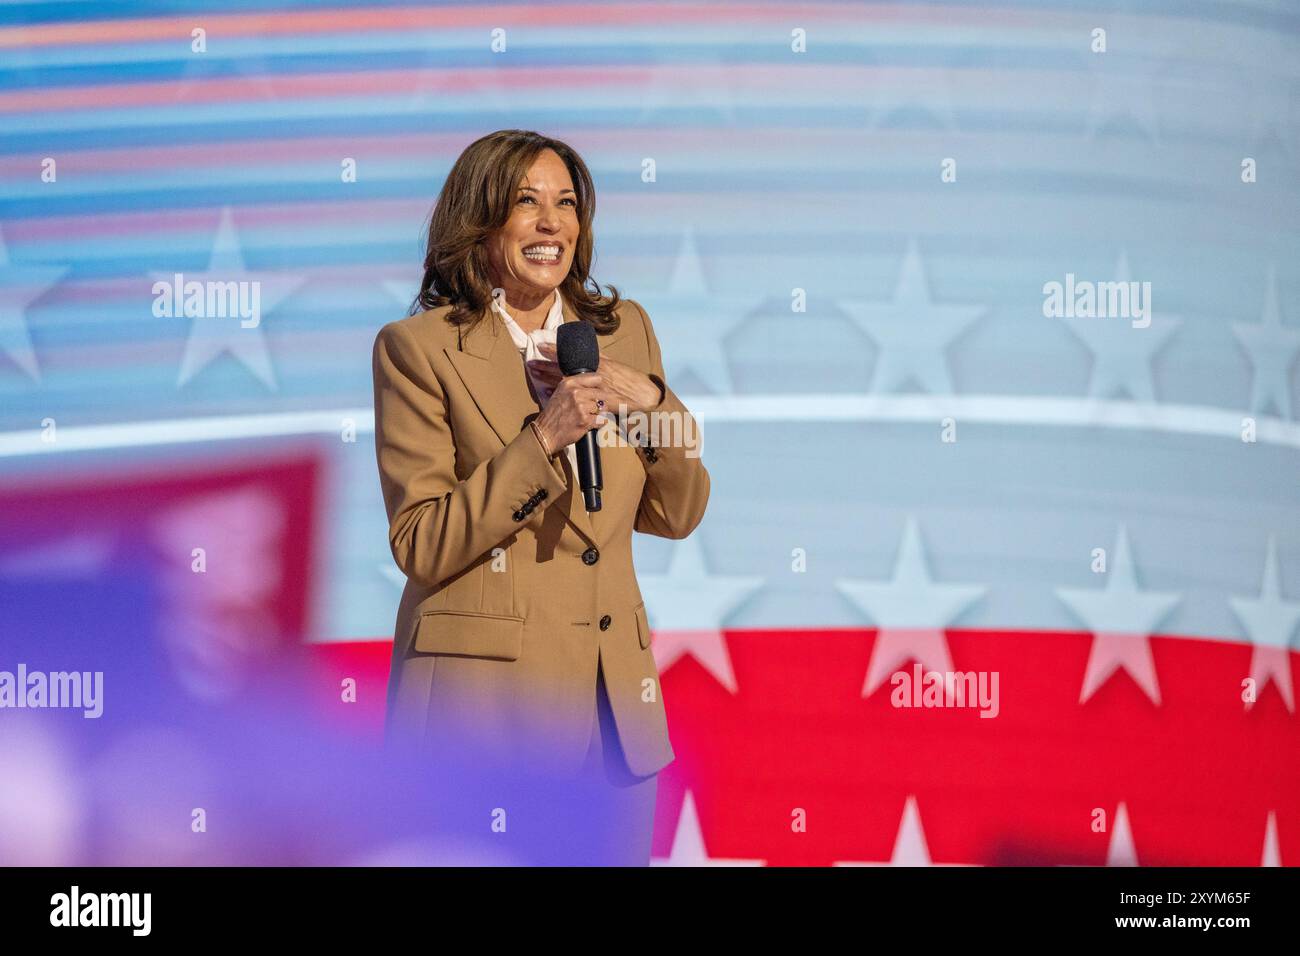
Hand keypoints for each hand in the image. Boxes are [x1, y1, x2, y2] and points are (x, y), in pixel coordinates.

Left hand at [530, 341, 661, 416]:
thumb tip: (590, 351)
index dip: (556, 350)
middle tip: (530, 361)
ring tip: (534, 374)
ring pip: (568, 380)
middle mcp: (593, 373)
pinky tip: (549, 394)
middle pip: (566, 367)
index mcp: (597, 363)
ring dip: (550, 377)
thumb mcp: (616, 365)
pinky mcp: (596, 399)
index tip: (540, 346)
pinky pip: (575, 396)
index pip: (573, 354)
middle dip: (547, 364)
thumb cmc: (630, 380)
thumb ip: (601, 359)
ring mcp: (594, 386)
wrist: (644, 394)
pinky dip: (562, 395)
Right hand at [531, 367, 612, 454]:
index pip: (596, 379)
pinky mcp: (585, 420)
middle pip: (602, 393)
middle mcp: (575, 392)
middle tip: (597, 408)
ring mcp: (581, 406)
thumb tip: (598, 386)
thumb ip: (577, 387)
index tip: (600, 393)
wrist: (545, 433)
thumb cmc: (553, 414)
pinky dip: (599, 423)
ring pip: (603, 407)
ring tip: (590, 416)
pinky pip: (602, 420)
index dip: (600, 387)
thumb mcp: (561, 392)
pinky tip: (591, 424)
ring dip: (599, 413)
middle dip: (602, 401)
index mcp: (570, 383)